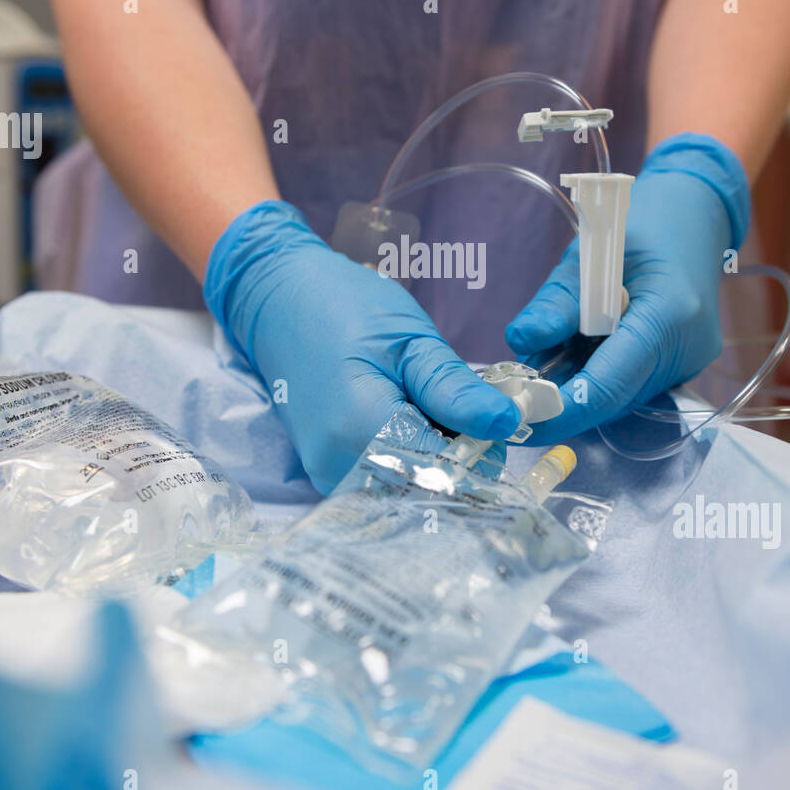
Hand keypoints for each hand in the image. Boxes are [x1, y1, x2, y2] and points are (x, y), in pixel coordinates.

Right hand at [204, 201, 519, 492]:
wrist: (280, 301)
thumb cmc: (345, 309)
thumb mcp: (411, 342)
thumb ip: (456, 390)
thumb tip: (509, 424)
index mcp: (363, 434)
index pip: (448, 474)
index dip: (482, 449)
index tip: (493, 415)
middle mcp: (340, 470)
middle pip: (428, 488)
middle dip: (460, 454)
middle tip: (460, 402)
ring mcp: (328, 476)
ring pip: (410, 488)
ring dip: (435, 456)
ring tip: (428, 404)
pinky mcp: (328, 473)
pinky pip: (386, 481)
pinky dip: (410, 456)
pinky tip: (410, 418)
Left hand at [505, 135, 749, 441]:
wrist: (694, 217)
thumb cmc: (642, 228)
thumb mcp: (591, 253)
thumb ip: (558, 301)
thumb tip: (520, 340)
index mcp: (669, 316)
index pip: (610, 383)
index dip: (562, 409)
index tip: (520, 418)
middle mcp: (686, 350)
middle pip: (614, 397)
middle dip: (562, 402)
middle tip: (515, 395)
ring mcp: (689, 362)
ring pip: (620, 396)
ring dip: (578, 387)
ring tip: (541, 365)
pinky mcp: (682, 366)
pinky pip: (632, 384)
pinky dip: (598, 375)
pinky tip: (575, 356)